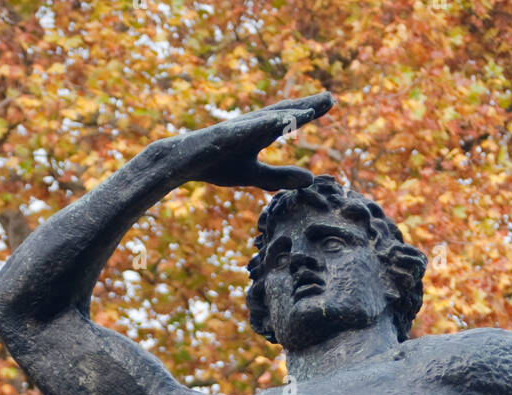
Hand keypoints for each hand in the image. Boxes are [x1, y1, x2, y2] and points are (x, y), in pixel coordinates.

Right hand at [178, 92, 333, 191]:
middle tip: (330, 98)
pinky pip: (244, 131)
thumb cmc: (216, 165)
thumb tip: (312, 180)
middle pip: (282, 112)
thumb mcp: (253, 175)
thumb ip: (281, 177)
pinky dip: (261, 126)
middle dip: (305, 105)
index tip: (331, 103)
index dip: (309, 111)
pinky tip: (276, 123)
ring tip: (310, 110)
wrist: (180, 163)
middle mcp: (250, 125)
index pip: (288, 119)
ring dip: (287, 113)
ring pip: (266, 119)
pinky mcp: (222, 137)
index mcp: (259, 133)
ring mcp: (236, 129)